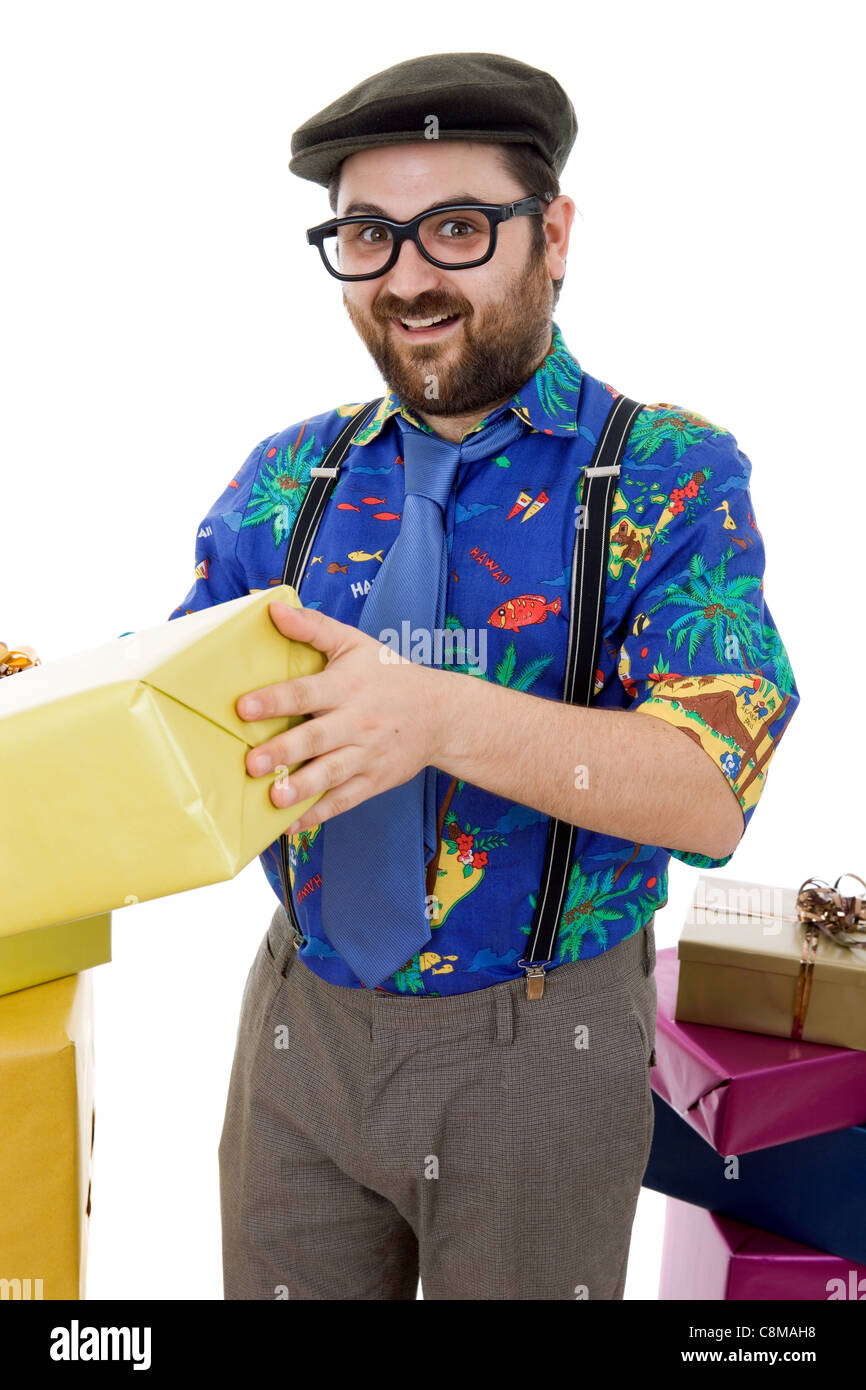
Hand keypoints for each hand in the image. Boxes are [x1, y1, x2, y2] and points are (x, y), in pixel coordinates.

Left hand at [237, 601, 441, 833]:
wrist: (441, 713)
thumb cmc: (389, 675)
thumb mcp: (354, 643)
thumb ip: (313, 627)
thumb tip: (272, 608)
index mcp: (347, 687)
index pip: (305, 693)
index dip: (274, 700)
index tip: (243, 708)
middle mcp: (356, 722)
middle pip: (315, 739)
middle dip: (282, 752)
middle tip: (252, 763)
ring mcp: (366, 755)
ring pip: (330, 774)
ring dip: (301, 788)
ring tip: (274, 798)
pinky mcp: (373, 781)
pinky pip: (343, 800)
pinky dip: (318, 814)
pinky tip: (291, 824)